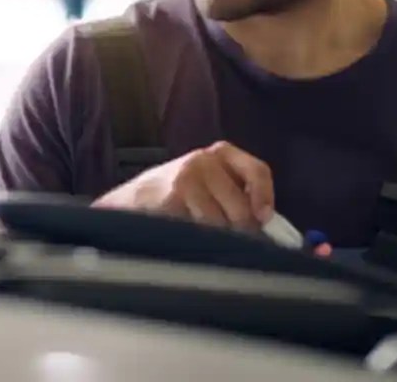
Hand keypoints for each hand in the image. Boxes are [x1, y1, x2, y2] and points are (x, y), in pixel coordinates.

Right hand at [93, 141, 273, 230]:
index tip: (263, 220)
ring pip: (221, 225)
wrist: (130, 200)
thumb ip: (238, 193)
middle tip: (231, 244)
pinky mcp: (171, 199)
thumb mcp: (212, 182)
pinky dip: (198, 242)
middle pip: (241, 207)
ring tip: (203, 240)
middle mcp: (205, 160)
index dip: (264, 198)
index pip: (257, 171)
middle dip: (240, 232)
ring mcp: (187, 178)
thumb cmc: (178, 194)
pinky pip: (199, 231)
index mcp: (221, 153)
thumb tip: (267, 225)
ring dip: (218, 241)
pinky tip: (186, 238)